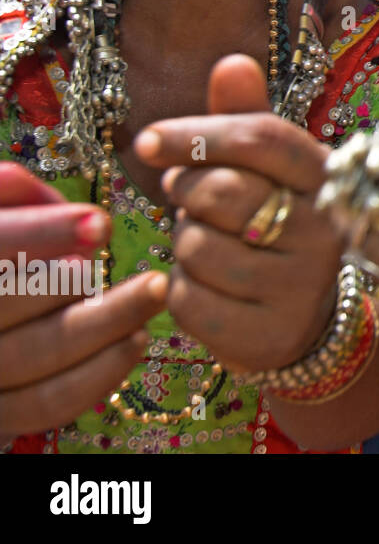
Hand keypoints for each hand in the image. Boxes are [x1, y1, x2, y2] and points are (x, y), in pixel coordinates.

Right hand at [0, 164, 167, 435]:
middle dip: (80, 285)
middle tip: (143, 267)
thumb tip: (20, 182)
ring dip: (105, 326)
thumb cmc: (7, 254)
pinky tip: (135, 339)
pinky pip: (46, 404)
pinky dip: (96, 376)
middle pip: (6, 307)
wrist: (3, 317)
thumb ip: (6, 199)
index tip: (101, 222)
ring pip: (34, 358)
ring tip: (156, 292)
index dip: (41, 233)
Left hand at [135, 55, 340, 373]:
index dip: (198, 133)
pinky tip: (212, 287)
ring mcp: (299, 287)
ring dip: (185, 243)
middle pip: (220, 191)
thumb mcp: (271, 171)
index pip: (262, 138)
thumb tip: (232, 61)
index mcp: (327, 179)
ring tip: (213, 246)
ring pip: (197, 246)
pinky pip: (188, 297)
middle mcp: (324, 231)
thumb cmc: (278, 227)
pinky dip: (183, 290)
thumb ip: (246, 119)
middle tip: (188, 199)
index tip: (148, 141)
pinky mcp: (266, 333)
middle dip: (184, 192)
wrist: (307, 322)